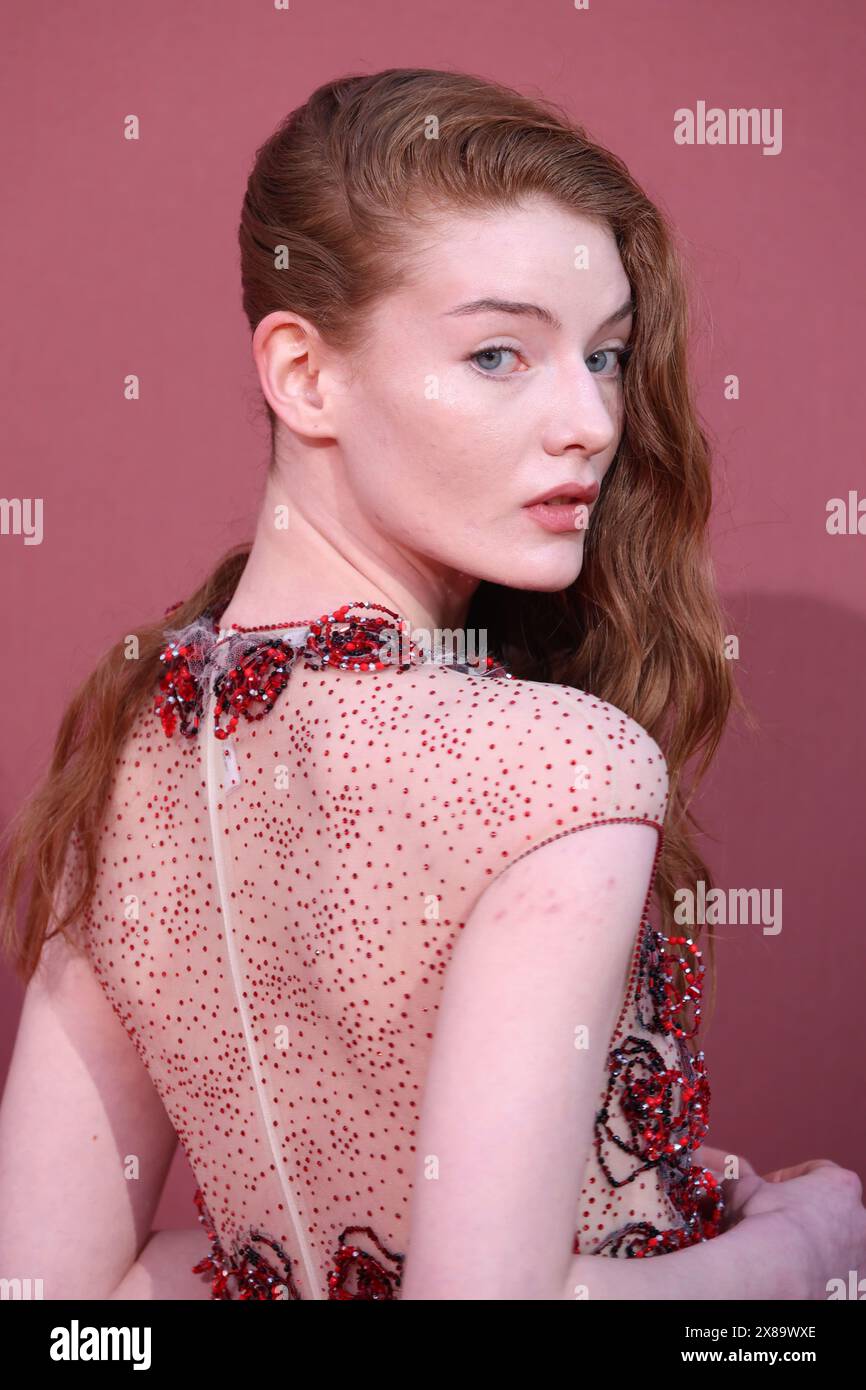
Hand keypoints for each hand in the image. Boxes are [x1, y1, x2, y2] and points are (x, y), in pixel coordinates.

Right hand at [701, 1152, 865, 1299]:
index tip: (767, 1190)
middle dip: (806, 1215)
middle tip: (776, 1224)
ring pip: (837, 1246)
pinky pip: (838, 1278)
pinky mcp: (857, 1289)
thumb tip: (731, 1183)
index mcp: (841, 1185)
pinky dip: (821, 1276)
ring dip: (815, 1247)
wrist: (775, 1270)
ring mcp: (861, 1257)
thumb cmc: (765, 1222)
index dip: (787, 1179)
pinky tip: (795, 1277)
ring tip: (783, 1255)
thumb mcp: (746, 1190)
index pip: (817, 1171)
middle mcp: (860, 1220)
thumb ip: (744, 1182)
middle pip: (832, 1210)